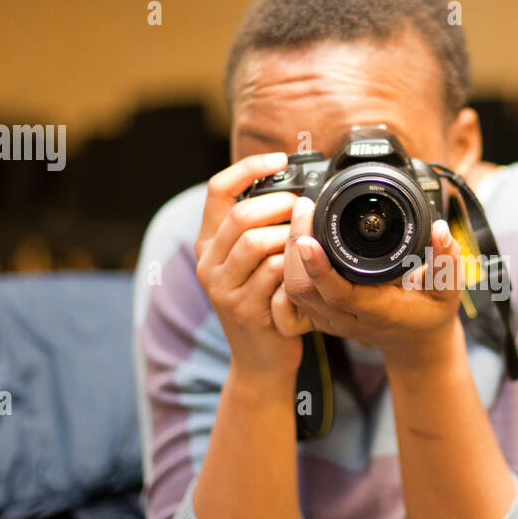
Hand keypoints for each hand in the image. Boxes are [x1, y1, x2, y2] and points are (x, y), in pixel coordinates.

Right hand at [194, 152, 303, 380]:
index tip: (280, 159)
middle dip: (280, 204)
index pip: (218, 190)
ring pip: (255, 242)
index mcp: (209, 243)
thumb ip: (263, 228)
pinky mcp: (243, 309)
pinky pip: (273, 273)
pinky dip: (295, 265)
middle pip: (240, 215)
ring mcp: (222, 288)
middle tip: (305, 207)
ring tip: (309, 238)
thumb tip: (296, 187)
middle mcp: (208, 263)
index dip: (248, 168)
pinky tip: (308, 267)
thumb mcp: (257, 262)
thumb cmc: (268, 302)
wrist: (262, 359)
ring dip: (289, 235)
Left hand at [271, 195, 465, 370]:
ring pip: (292, 290)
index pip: (338, 292)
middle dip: (295, 247)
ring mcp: (329, 319)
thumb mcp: (448, 290)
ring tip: (301, 216)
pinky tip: (296, 238)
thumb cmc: (429, 313)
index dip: (318, 267)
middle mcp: (346, 318)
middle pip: (303, 288)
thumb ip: (446, 260)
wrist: (415, 342)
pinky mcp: (319, 315)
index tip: (308, 238)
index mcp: (376, 310)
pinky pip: (291, 294)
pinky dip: (288, 265)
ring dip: (288, 253)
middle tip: (304, 207)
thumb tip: (439, 230)